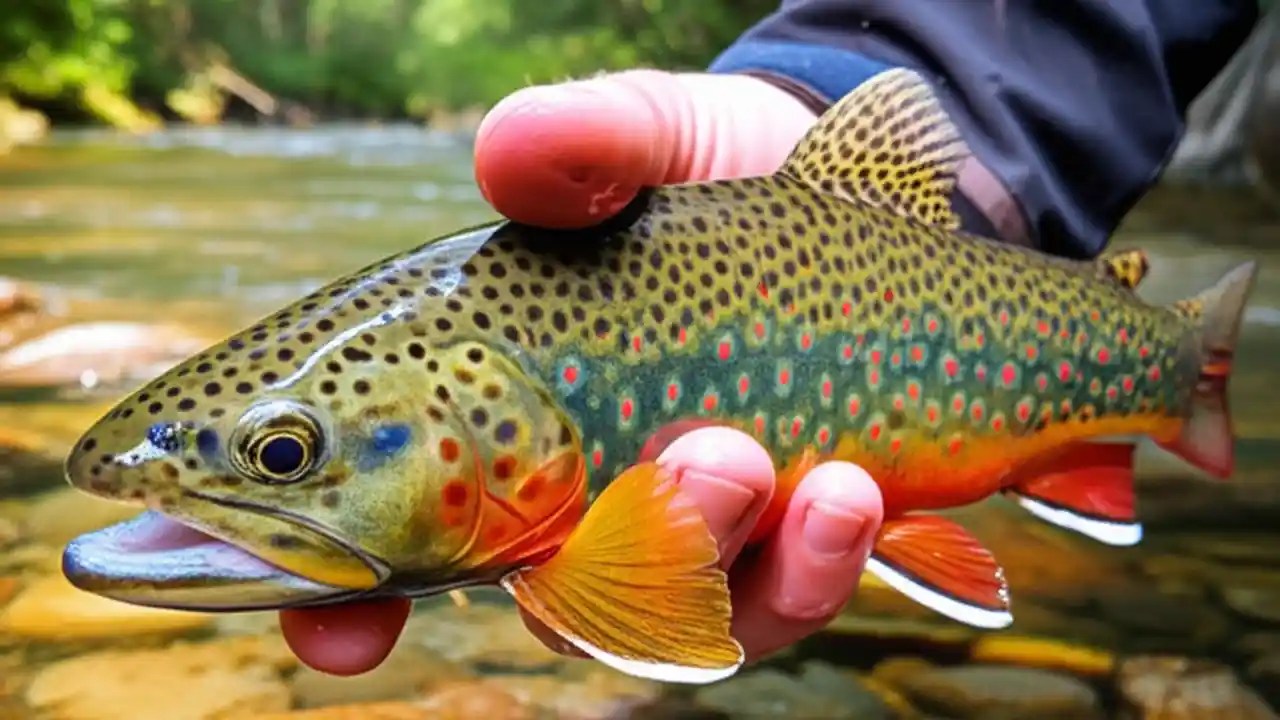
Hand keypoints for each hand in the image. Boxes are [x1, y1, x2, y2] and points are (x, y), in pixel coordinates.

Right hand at [280, 69, 884, 674]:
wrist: (858, 200)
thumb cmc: (711, 176)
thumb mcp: (652, 137)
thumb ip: (581, 141)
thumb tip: (510, 147)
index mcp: (497, 413)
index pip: (394, 530)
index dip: (348, 600)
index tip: (344, 630)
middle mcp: (579, 497)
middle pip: (558, 594)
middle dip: (622, 559)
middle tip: (702, 453)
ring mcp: (685, 532)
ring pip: (671, 615)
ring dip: (727, 554)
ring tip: (793, 469)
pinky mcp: (783, 543)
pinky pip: (780, 605)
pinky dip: (814, 566)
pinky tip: (852, 494)